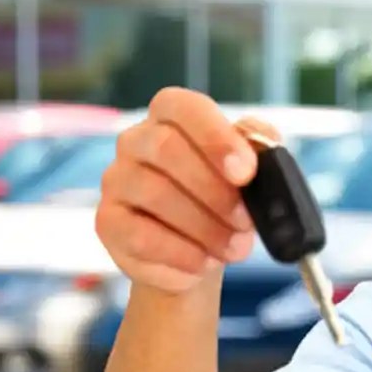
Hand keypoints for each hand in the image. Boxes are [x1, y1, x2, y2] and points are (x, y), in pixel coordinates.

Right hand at [96, 88, 281, 293]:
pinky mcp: (108, 222)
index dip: (216, 138)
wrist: (196, 250)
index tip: (246, 173)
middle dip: (214, 190)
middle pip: (166, 148)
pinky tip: (203, 263)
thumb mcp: (250, 168)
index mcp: (172, 114)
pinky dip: (180, 255)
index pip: (185, 108)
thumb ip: (260, 148)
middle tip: (245, 221)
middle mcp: (136, 140)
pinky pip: (140, 237)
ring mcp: (116, 180)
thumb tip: (263, 152)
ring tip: (233, 248)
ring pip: (155, 194)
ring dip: (203, 227)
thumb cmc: (224, 197)